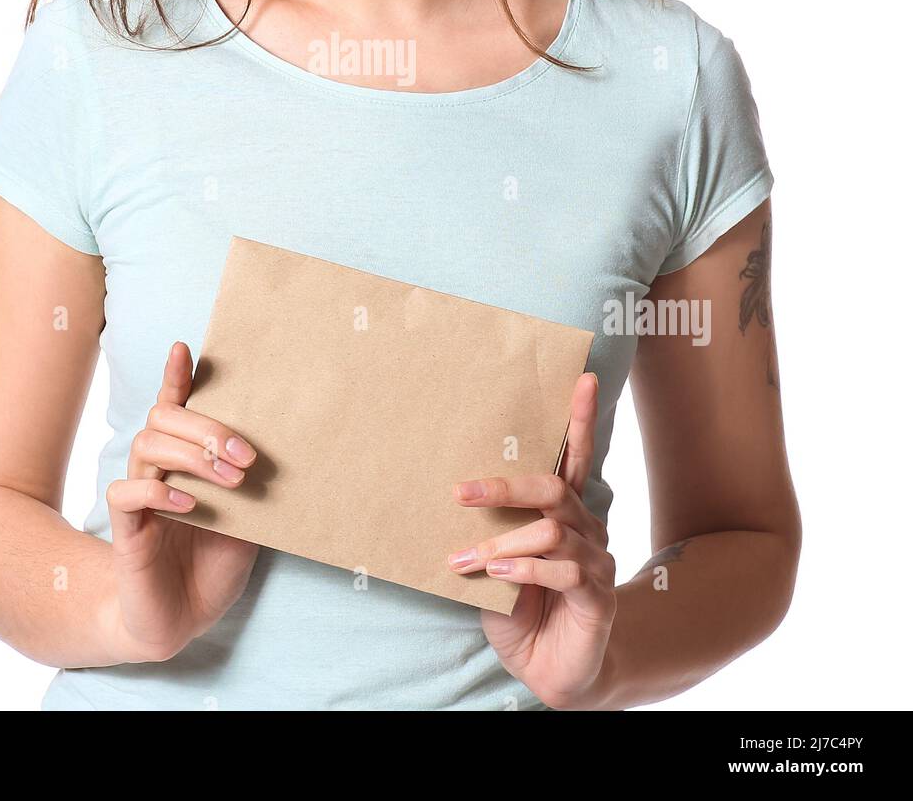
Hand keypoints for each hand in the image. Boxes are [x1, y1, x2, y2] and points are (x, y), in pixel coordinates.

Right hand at [103, 341, 259, 662]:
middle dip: (207, 426)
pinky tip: (190, 505)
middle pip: (161, 416)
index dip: (176, 375)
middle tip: (246, 457)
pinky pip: (128, 492)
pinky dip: (160, 490)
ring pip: (148, 444)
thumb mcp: (249, 519)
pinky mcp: (127, 529)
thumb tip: (293, 454)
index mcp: (184, 460)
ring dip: (194, 455)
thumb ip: (255, 485)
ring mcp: (139, 497)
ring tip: (231, 482)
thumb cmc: (212, 564)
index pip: (173, 405)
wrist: (182, 621)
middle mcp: (157, 469)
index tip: (186, 347)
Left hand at [448, 372, 616, 708]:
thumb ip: (489, 530)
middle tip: (460, 492)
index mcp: (566, 513)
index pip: (576, 457)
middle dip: (505, 486)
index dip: (580, 418)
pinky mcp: (598, 596)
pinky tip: (498, 578)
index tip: (581, 378)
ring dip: (501, 544)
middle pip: (554, 487)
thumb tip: (452, 495)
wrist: (545, 671)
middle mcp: (587, 529)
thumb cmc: (517, 610)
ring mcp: (597, 562)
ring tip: (466, 560)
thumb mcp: (495, 562)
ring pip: (551, 530)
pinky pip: (563, 570)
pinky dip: (524, 570)